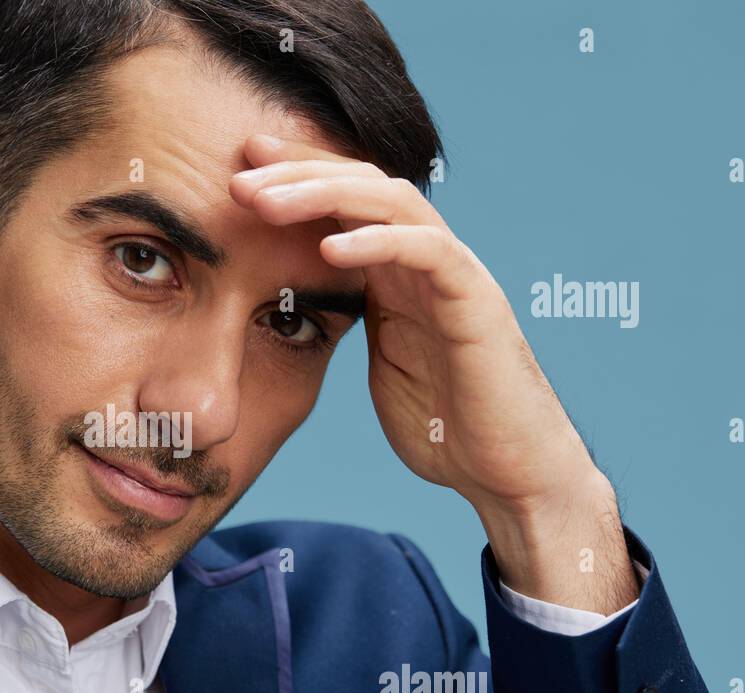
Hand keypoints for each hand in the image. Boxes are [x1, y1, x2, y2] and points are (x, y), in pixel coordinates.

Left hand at [229, 133, 637, 614]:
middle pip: (363, 185)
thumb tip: (300, 302)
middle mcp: (426, 260)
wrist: (506, 472)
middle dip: (299, 171)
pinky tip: (329, 248)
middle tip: (239, 169)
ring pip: (392, 202)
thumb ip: (353, 319)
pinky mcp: (476, 302)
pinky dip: (378, 243)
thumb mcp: (381, 360)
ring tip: (266, 201)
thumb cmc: (446, 425)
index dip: (294, 178)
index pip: (345, 201)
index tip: (239, 169)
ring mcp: (454, 275)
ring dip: (325, 194)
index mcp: (397, 272)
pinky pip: (429, 252)